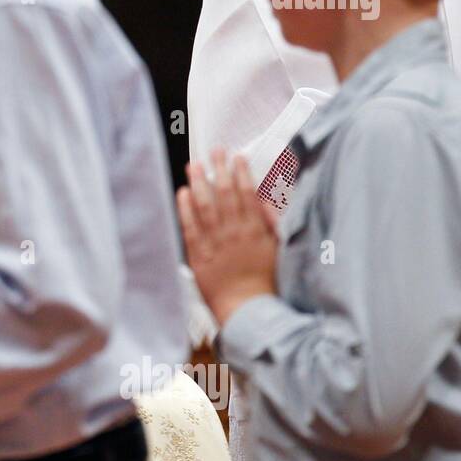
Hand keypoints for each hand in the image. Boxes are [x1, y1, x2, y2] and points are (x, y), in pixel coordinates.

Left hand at [177, 149, 278, 326]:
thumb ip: (272, 221)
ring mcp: (215, 242)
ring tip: (194, 166)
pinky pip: (190, 226)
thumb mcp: (277, 248)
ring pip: (205, 206)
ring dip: (199, 183)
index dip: (240, 172)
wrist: (247, 308)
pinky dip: (185, 208)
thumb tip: (267, 198)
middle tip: (214, 152)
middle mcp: (235, 232)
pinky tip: (183, 193)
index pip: (247, 193)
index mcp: (256, 230)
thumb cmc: (264, 280)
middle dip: (218, 169)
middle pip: (224, 193)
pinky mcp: (198, 254)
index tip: (236, 157)